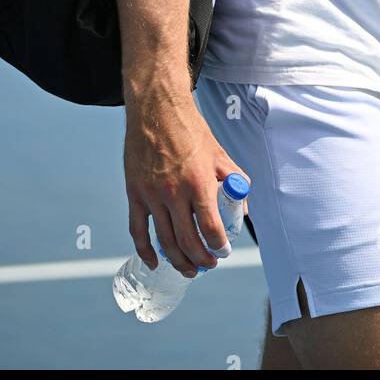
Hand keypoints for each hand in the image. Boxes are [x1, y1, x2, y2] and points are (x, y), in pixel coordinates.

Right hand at [124, 94, 250, 277]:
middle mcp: (174, 191)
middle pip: (188, 240)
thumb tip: (244, 208)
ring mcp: (152, 194)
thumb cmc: (191, 130)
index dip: (219, 246)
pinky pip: (138, 229)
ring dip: (178, 261)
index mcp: (199, 181)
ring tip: (190, 269)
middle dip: (201, 259)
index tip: (224, 252)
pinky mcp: (135, 193)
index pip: (211, 227)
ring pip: (164, 240)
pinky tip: (155, 262)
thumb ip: (234, 181)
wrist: (157, 110)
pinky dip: (145, 251)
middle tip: (209, 265)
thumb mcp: (219, 154)